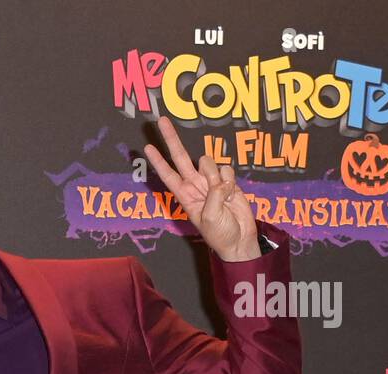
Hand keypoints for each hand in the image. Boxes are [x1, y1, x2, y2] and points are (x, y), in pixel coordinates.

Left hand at [144, 116, 260, 261]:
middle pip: (181, 157)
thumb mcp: (210, 217)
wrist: (240, 239)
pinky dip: (230, 180)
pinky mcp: (228, 180)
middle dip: (171, 139)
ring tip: (222, 196)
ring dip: (216, 177)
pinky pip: (227, 170)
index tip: (147, 147)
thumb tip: (219, 180)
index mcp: (184, 195)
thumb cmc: (220, 234)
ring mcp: (211, 181)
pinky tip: (232, 194)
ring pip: (209, 163)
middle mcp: (195, 185)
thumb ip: (213, 195)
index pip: (168, 174)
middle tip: (161, 120)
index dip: (158, 161)